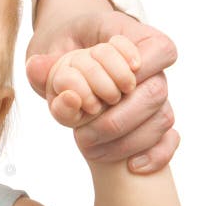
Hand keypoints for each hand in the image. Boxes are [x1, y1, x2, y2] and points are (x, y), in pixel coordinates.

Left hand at [27, 0, 178, 172]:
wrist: (70, 55)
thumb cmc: (66, 48)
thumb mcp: (51, 48)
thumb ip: (45, 62)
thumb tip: (36, 67)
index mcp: (136, 39)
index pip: (161, 50)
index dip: (142, 69)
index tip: (112, 85)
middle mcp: (152, 69)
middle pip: (157, 92)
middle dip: (119, 117)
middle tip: (83, 133)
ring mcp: (155, 96)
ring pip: (161, 119)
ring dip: (126, 140)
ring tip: (88, 148)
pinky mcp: (152, 120)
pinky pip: (169, 139)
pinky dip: (156, 155)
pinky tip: (133, 166)